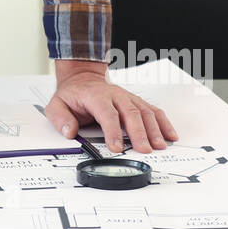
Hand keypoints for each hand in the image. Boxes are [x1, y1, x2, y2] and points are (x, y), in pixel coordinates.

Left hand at [43, 59, 177, 152]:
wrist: (83, 79)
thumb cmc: (72, 95)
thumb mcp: (56, 105)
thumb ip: (60, 118)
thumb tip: (70, 132)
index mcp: (96, 96)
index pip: (107, 114)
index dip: (113, 131)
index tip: (117, 147)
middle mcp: (115, 95)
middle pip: (130, 113)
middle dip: (139, 133)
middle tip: (144, 150)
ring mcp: (128, 98)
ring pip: (144, 112)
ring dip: (154, 129)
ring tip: (160, 146)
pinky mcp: (136, 102)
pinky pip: (153, 110)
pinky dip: (163, 122)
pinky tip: (170, 135)